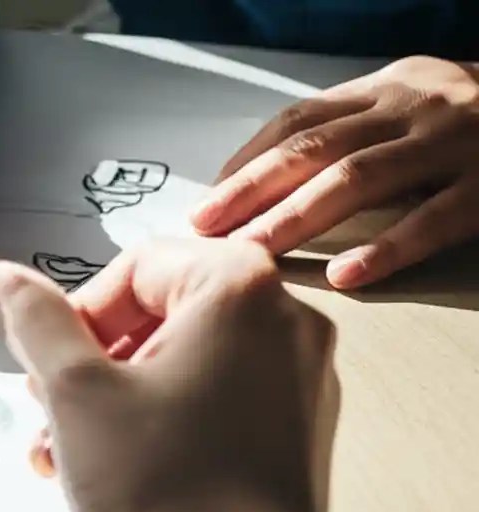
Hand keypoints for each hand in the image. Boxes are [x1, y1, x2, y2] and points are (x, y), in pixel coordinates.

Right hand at [0, 238, 336, 511]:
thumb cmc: (159, 482)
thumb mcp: (74, 392)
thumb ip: (35, 320)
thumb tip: (0, 272)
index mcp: (240, 288)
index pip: (134, 267)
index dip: (75, 317)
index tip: (46, 375)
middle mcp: (285, 321)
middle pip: (158, 317)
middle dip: (88, 369)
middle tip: (47, 419)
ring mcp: (300, 381)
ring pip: (180, 368)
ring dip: (112, 405)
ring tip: (63, 462)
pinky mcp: (296, 436)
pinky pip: (213, 407)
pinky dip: (160, 429)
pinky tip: (113, 480)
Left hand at [191, 56, 478, 288]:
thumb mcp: (416, 110)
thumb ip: (356, 134)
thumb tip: (266, 182)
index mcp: (391, 87)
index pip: (300, 120)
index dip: (248, 161)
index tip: (209, 201)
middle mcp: (418, 105)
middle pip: (315, 148)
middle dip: (253, 191)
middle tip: (207, 231)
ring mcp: (458, 142)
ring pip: (360, 179)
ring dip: (297, 218)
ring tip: (253, 254)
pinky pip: (435, 219)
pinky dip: (388, 247)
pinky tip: (347, 274)